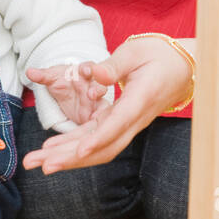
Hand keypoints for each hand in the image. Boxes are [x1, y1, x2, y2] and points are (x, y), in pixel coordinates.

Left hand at [21, 35, 192, 172]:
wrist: (181, 67)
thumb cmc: (158, 55)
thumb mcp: (136, 52)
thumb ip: (114, 65)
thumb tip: (94, 74)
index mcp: (140, 100)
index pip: (118, 124)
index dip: (98, 139)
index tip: (79, 152)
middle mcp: (135, 119)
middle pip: (105, 147)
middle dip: (73, 158)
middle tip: (43, 165)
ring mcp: (127, 124)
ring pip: (98, 148)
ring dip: (67, 157)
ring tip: (37, 162)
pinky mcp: (119, 123)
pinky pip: (96, 140)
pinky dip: (73, 146)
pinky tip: (50, 151)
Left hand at [24, 61, 109, 124]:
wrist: (67, 91)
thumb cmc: (63, 80)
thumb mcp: (52, 78)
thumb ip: (43, 76)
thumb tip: (29, 72)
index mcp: (84, 72)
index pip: (89, 67)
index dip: (89, 68)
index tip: (85, 70)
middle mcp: (93, 86)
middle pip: (99, 86)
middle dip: (97, 90)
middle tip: (92, 94)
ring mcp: (96, 101)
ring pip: (102, 104)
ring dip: (99, 109)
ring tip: (93, 115)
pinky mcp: (95, 114)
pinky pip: (99, 120)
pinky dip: (97, 125)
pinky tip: (94, 130)